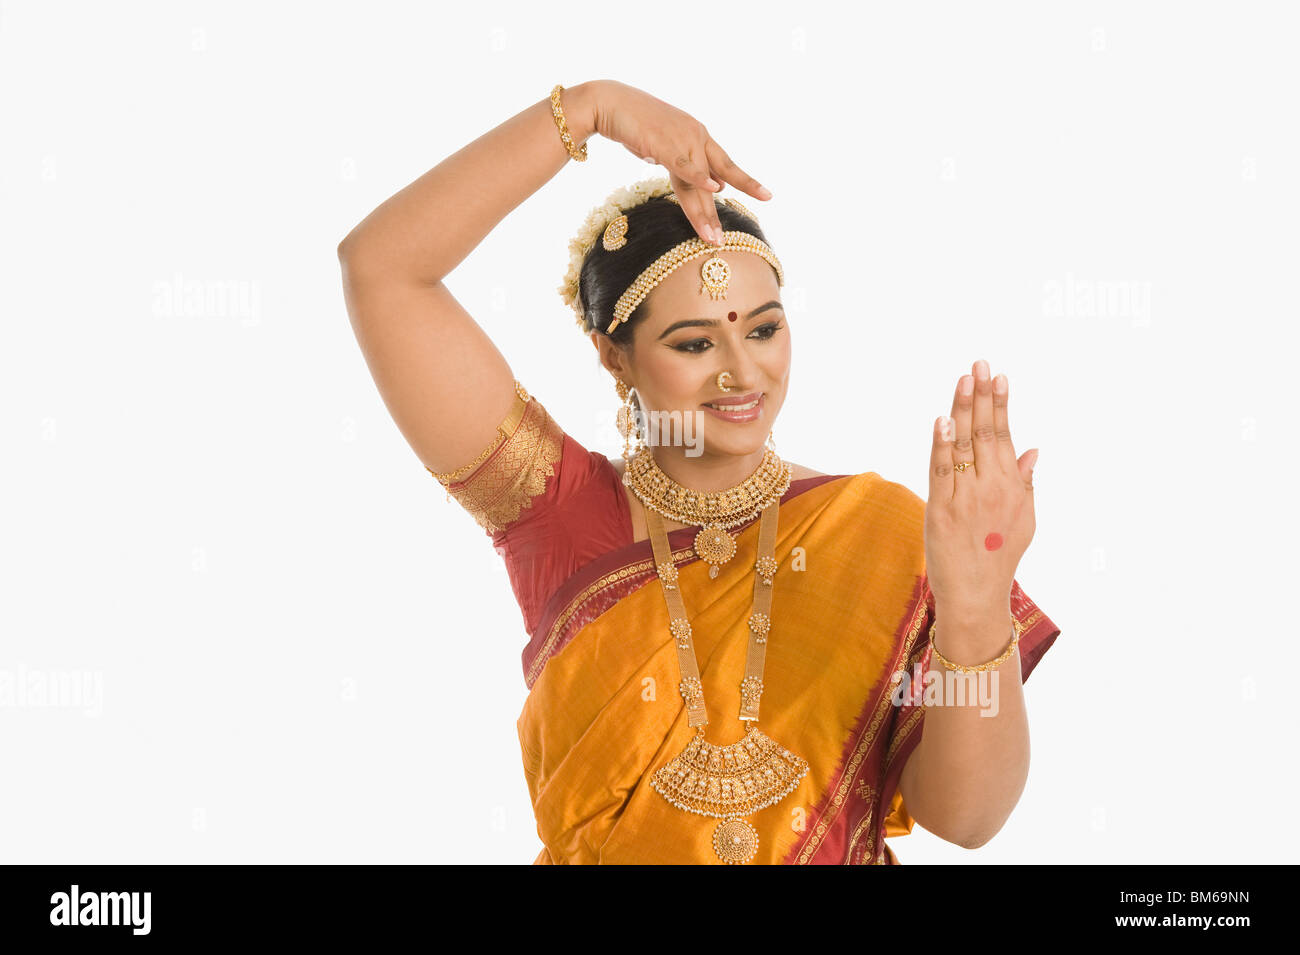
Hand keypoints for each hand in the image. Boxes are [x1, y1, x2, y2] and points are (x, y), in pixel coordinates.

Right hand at [590, 80, 771, 245]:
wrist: (608, 103)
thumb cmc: (631, 124)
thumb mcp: (662, 147)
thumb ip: (679, 163)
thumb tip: (696, 181)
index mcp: (696, 136)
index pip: (721, 165)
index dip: (741, 182)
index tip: (763, 195)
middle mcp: (695, 136)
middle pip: (719, 172)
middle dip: (733, 197)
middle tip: (752, 213)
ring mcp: (681, 138)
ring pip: (699, 181)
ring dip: (705, 212)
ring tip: (713, 237)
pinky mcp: (663, 143)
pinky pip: (683, 165)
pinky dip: (698, 177)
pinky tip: (714, 189)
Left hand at [924, 359, 1038, 614]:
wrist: (977, 596)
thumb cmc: (999, 557)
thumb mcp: (1024, 520)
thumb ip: (1026, 483)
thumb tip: (1033, 449)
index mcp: (1012, 488)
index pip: (1006, 436)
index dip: (1001, 405)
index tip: (1000, 376)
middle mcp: (992, 489)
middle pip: (986, 434)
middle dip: (982, 397)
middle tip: (980, 364)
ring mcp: (967, 499)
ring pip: (964, 446)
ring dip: (963, 411)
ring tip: (964, 380)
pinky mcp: (942, 511)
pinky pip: (942, 471)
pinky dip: (942, 445)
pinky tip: (942, 421)